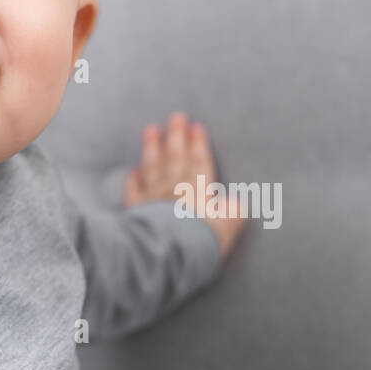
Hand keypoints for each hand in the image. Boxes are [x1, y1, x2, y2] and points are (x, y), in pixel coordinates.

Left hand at [123, 110, 244, 258]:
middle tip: (176, 117)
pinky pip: (134, 191)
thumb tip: (236, 203)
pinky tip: (133, 171)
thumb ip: (233, 212)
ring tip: (151, 130)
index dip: (199, 145)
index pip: (200, 162)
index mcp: (199, 190)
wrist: (167, 252)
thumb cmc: (200, 241)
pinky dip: (134, 180)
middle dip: (177, 136)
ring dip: (153, 148)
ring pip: (153, 167)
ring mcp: (153, 197)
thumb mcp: (227, 228)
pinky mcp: (136, 210)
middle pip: (176, 157)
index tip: (197, 127)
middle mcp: (175, 188)